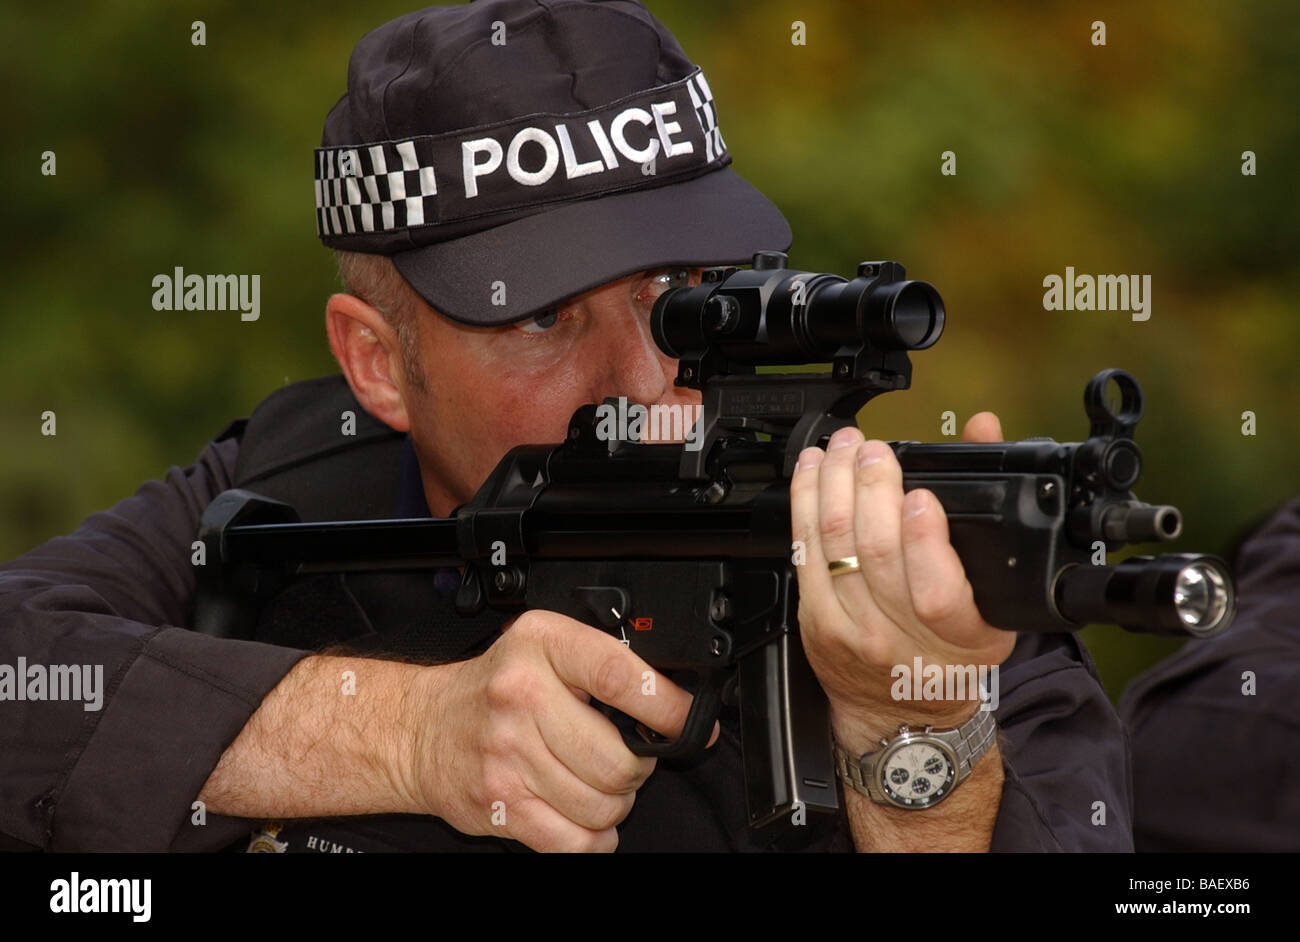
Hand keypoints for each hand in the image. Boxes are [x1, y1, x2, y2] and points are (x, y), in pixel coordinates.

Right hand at [396, 609, 713, 851]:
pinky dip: (592, 840)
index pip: (621, 675)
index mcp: (542, 645)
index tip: (688, 722)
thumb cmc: (494, 688)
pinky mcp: (498, 804)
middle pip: (619, 759)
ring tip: (597, 786)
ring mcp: (507, 754)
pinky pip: (573, 842)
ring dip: (614, 806)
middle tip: (627, 761)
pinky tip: (584, 818)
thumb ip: (602, 663)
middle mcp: (521, 696)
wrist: (421, 728)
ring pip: (602, 806)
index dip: (668, 706)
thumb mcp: (544, 647)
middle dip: (637, 770)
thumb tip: (674, 701)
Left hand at [789, 413, 1015, 752]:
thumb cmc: (951, 650)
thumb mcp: (996, 599)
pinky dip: (804, 503)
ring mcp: (854, 631)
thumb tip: (985, 430)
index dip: (923, 541)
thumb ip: (991, 508)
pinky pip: (804, 552)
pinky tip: (811, 472)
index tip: (919, 497)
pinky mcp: (815, 620)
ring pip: (834, 546)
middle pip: (875, 554)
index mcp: (963, 635)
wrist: (903, 710)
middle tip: (873, 450)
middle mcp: (904, 639)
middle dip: (870, 488)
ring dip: (833, 485)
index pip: (937, 592)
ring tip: (841, 447)